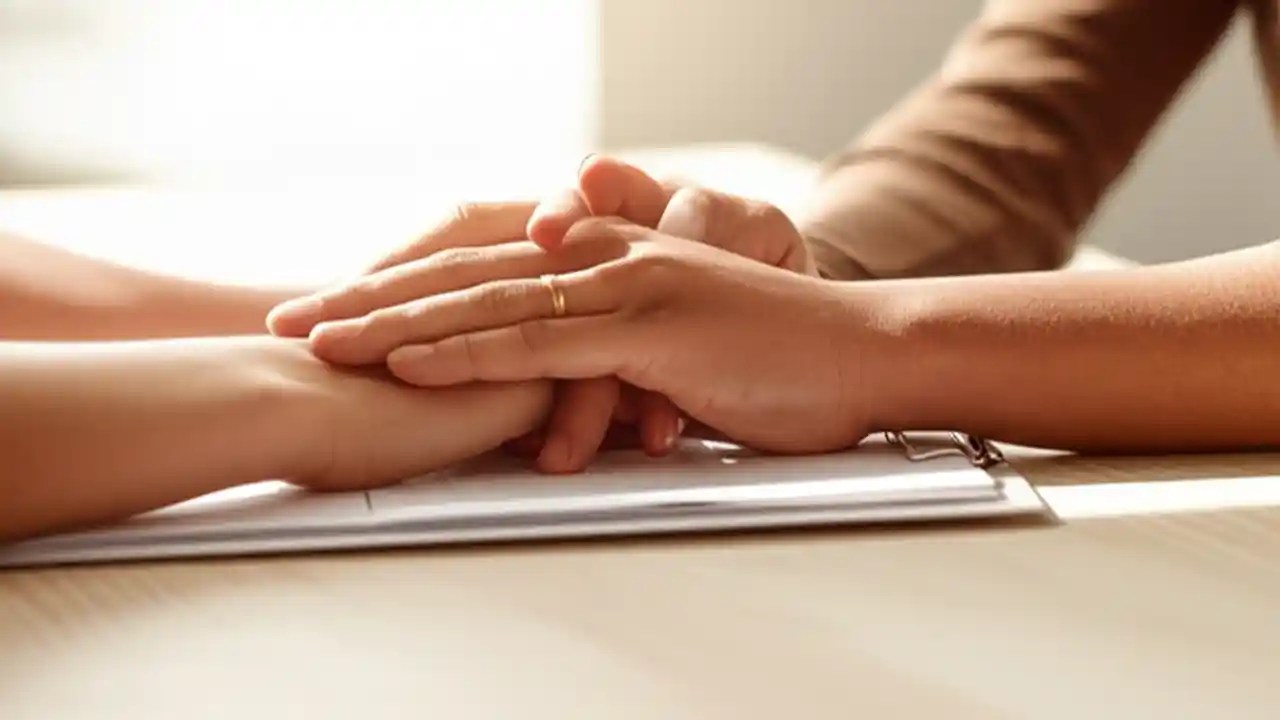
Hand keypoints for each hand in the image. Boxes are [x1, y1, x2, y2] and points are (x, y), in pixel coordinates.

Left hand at [267, 159, 820, 469]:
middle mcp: (608, 259)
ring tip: (320, 336)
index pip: (488, 266)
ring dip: (396, 320)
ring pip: (489, 299)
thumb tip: (558, 402)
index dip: (408, 286)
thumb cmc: (775, 363)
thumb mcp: (674, 358)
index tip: (342, 311)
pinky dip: (469, 352)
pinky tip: (409, 362)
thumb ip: (610, 363)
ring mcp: (627, 286)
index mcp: (610, 259)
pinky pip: (541, 341)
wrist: (863, 356)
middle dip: (372, 296)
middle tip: (296, 315)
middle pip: (467, 271)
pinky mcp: (651, 327)